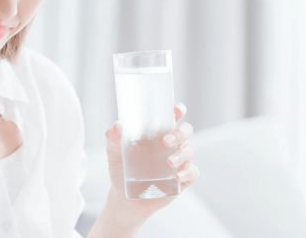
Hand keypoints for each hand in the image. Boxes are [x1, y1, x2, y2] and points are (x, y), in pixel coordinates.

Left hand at [104, 103, 198, 220]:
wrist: (124, 196)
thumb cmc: (121, 167)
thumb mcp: (114, 151)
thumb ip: (113, 137)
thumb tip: (117, 125)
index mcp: (157, 131)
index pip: (173, 116)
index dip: (178, 110)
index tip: (176, 110)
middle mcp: (172, 143)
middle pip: (185, 130)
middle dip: (179, 133)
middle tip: (165, 141)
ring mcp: (179, 160)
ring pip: (190, 150)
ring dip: (182, 154)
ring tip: (169, 162)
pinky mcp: (182, 178)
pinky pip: (192, 172)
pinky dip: (187, 173)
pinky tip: (177, 177)